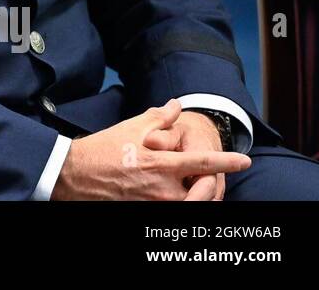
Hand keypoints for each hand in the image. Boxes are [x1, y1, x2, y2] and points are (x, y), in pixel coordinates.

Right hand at [52, 98, 248, 199]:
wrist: (74, 175)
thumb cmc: (102, 149)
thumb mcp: (130, 127)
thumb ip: (158, 117)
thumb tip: (175, 106)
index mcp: (161, 164)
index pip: (203, 162)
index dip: (227, 161)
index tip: (243, 160)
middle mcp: (162, 190)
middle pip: (203, 193)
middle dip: (213, 187)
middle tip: (212, 180)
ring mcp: (154, 205)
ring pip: (190, 204)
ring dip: (197, 197)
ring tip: (194, 187)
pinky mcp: (144, 213)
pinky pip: (173, 211)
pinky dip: (181, 202)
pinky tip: (175, 193)